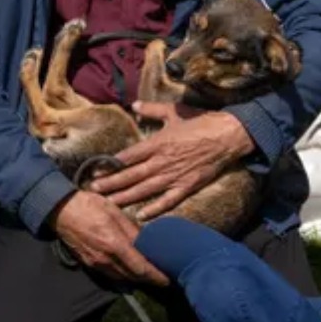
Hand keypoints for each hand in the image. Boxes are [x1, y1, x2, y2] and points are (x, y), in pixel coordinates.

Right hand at [48, 191, 169, 286]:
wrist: (61, 211)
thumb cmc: (89, 205)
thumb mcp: (114, 211)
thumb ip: (131, 229)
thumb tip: (146, 241)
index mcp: (114, 244)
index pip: (140, 268)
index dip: (155, 276)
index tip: (167, 279)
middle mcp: (105, 259)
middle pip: (132, 277)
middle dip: (148, 279)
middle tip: (162, 277)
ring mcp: (96, 264)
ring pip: (121, 278)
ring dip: (136, 278)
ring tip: (148, 274)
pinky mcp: (89, 264)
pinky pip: (110, 275)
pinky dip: (123, 275)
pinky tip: (129, 270)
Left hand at [87, 103, 254, 220]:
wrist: (227, 135)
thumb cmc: (200, 121)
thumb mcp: (174, 111)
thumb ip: (152, 109)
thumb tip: (135, 105)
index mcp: (157, 143)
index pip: (128, 156)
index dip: (111, 165)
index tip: (96, 171)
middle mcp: (162, 161)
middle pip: (131, 175)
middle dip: (111, 184)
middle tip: (93, 192)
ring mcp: (174, 176)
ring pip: (144, 190)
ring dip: (125, 197)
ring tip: (109, 204)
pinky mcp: (187, 186)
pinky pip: (168, 200)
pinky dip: (154, 209)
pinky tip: (141, 215)